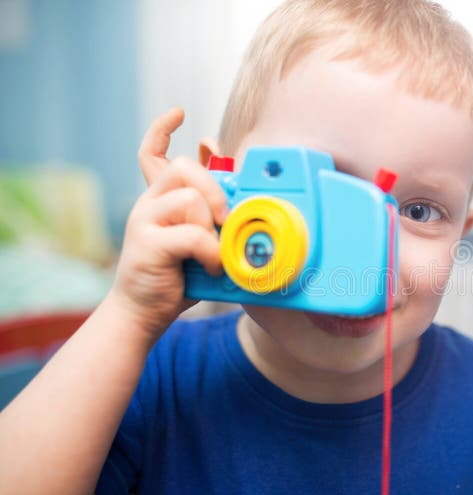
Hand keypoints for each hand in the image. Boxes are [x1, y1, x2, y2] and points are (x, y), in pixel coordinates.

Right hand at [111, 111, 228, 337]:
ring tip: (215, 252)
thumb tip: (239, 193)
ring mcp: (144, 222)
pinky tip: (211, 265)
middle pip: (183, 169)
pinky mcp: (147, 244)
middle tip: (225, 218)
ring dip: (212, 226)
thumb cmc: (177, 277)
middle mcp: (148, 204)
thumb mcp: (200, 242)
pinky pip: (191, 233)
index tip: (179, 112)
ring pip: (190, 198)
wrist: (142, 313)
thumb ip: (212, 218)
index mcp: (159, 200)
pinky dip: (209, 250)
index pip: (152, 153)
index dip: (163, 129)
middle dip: (214, 189)